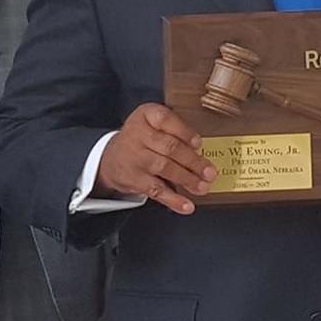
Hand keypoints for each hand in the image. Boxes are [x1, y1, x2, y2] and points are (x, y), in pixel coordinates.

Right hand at [95, 103, 214, 214]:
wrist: (110, 158)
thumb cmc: (141, 139)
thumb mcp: (152, 123)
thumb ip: (174, 131)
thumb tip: (201, 151)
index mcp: (146, 115)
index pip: (165, 119)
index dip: (184, 131)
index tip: (198, 143)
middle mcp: (137, 134)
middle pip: (169, 147)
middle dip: (193, 161)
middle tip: (210, 172)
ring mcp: (135, 157)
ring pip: (165, 168)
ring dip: (187, 179)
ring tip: (202, 187)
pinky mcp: (134, 179)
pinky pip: (156, 190)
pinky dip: (173, 199)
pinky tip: (186, 205)